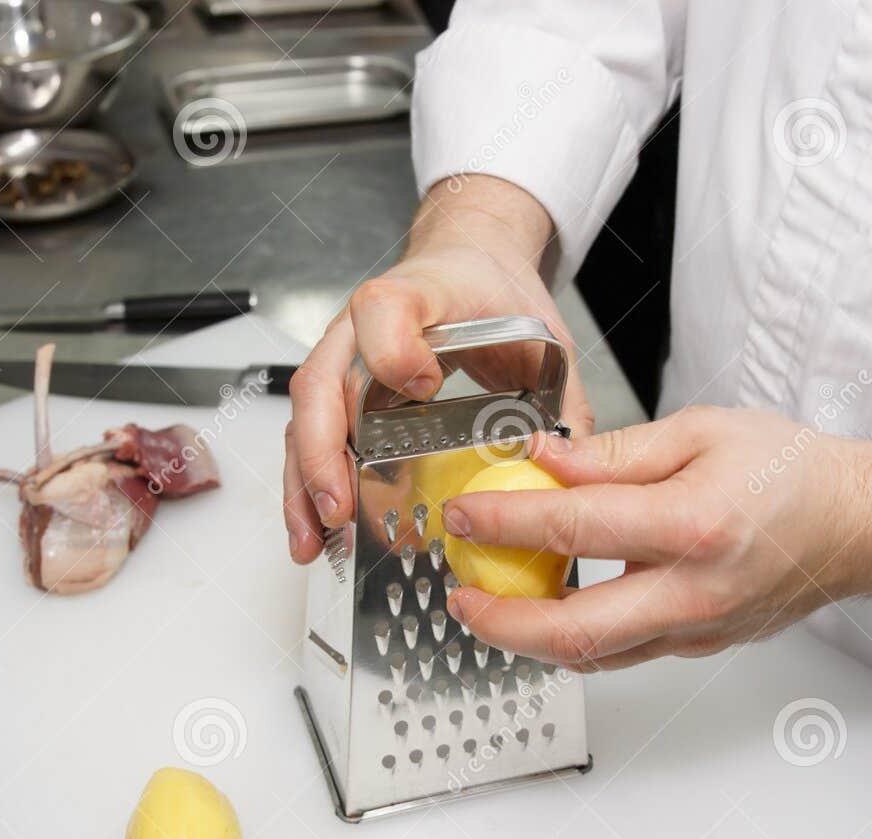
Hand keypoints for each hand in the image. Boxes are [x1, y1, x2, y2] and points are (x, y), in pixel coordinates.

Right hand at [283, 175, 592, 562]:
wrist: (467, 264)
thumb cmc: (493, 294)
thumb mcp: (539, 333)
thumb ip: (560, 396)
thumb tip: (570, 465)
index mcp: (416, 295)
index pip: (384, 311)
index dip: (395, 350)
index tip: (423, 385)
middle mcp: (361, 328)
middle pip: (321, 383)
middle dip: (323, 453)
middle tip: (339, 508)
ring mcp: (342, 361)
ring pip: (304, 420)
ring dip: (302, 485)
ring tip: (311, 541)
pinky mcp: (337, 393)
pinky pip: (309, 439)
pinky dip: (306, 489)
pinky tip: (317, 533)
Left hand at [442, 406, 871, 670]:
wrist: (857, 525)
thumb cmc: (790, 471)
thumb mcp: (700, 431)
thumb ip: (614, 453)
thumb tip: (541, 461)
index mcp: (694, 526)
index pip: (575, 531)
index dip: (505, 523)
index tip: (461, 514)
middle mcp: (695, 592)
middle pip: (574, 632)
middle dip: (499, 621)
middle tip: (457, 595)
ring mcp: (698, 630)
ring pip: (593, 656)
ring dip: (529, 638)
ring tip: (488, 603)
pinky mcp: (699, 646)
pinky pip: (621, 653)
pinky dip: (573, 637)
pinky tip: (548, 607)